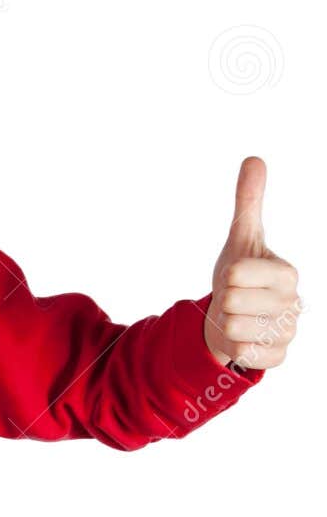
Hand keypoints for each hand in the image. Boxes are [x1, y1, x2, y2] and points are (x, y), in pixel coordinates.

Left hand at [204, 157, 299, 369]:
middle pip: (231, 302)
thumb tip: (254, 159)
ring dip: (226, 325)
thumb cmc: (240, 276)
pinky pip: (246, 354)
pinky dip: (236, 347)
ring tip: (237, 318)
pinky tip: (243, 338)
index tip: (236, 276)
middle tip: (234, 300)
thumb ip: (248, 201)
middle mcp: (293, 303)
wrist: (234, 316)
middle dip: (223, 301)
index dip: (226, 275)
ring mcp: (287, 331)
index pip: (236, 273)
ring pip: (234, 329)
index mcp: (286, 273)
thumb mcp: (242, 237)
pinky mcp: (277, 357)